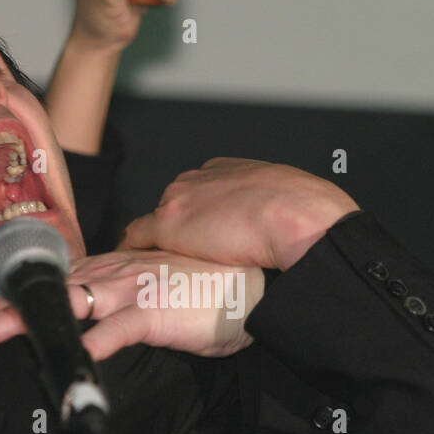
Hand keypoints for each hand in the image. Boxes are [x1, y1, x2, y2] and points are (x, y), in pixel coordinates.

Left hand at [0, 250, 262, 360]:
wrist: (252, 282)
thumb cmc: (206, 292)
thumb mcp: (150, 293)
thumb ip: (117, 303)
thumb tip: (93, 320)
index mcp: (109, 271)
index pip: (44, 283)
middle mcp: (111, 275)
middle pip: (40, 292)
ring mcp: (130, 290)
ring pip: (62, 304)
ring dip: (17, 321)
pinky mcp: (154, 310)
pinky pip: (117, 329)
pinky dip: (90, 343)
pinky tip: (62, 360)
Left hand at [121, 158, 359, 269]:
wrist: (297, 217)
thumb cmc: (303, 211)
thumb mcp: (288, 196)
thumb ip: (272, 203)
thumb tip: (278, 222)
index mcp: (230, 168)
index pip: (203, 188)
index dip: (201, 212)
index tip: (203, 230)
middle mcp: (200, 177)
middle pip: (177, 203)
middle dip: (179, 226)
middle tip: (182, 254)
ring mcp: (181, 199)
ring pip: (157, 220)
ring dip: (155, 240)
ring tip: (152, 264)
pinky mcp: (168, 224)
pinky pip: (137, 236)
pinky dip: (132, 249)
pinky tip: (129, 265)